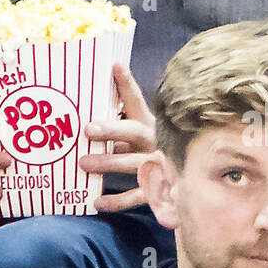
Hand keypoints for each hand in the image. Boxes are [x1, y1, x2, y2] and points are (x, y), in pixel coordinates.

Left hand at [80, 63, 156, 212]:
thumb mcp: (138, 129)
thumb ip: (119, 118)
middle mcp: (154, 141)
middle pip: (133, 132)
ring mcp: (156, 164)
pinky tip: (97, 201)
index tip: (115, 66)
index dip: (126, 83)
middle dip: (111, 130)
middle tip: (88, 129)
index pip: (136, 100)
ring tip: (83, 163)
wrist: (184, 179)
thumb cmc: (146, 148)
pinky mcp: (157, 188)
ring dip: (108, 163)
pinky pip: (136, 195)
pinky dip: (117, 200)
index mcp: (148, 122)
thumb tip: (96, 92)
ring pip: (131, 163)